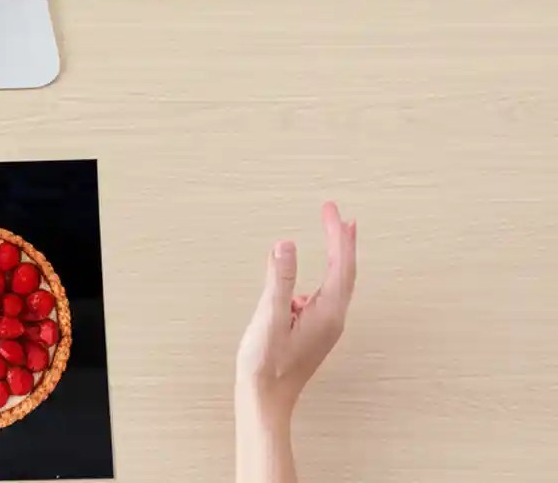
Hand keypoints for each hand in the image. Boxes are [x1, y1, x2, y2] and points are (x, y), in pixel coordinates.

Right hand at [236, 202, 357, 423]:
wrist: (265, 401)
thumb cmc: (266, 364)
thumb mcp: (270, 316)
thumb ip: (279, 280)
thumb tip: (287, 245)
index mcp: (328, 312)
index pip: (341, 263)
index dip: (337, 233)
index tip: (331, 209)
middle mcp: (333, 319)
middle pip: (346, 272)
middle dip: (343, 241)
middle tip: (339, 216)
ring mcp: (325, 328)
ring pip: (337, 285)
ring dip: (337, 258)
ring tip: (336, 237)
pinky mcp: (314, 334)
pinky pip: (324, 297)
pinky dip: (323, 277)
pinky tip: (305, 280)